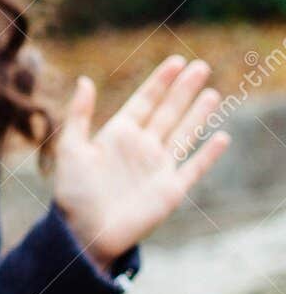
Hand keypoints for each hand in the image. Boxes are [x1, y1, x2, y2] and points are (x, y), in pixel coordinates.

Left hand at [51, 56, 230, 270]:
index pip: (144, 101)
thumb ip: (79, 115)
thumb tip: (84, 79)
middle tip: (201, 66)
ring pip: (184, 133)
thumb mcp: (70, 148)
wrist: (85, 232)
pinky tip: (222, 137)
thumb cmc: (73, 192)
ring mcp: (158, 167)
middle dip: (184, 89)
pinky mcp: (171, 189)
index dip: (160, 81)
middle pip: (168, 111)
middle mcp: (141, 146)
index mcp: (117, 134)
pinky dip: (208, 154)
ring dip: (198, 114)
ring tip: (212, 92)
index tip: (175, 61)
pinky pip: (194, 168)